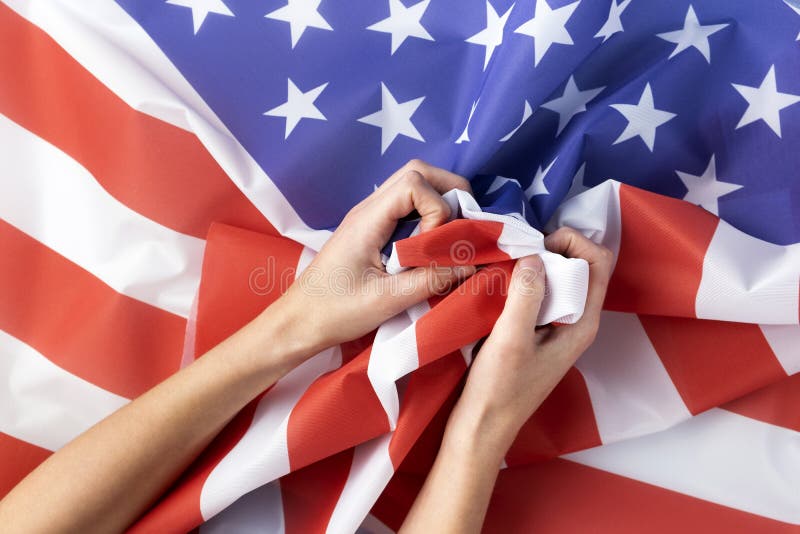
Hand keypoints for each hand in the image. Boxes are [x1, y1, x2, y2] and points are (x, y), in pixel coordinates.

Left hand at [277, 160, 474, 357]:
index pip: (414, 183)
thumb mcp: (386, 301)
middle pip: (417, 172)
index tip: (435, 244)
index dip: (437, 207)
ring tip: (451, 237)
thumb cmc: (334, 312)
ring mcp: (369, 217)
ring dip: (439, 203)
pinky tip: (432, 246)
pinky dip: (427, 216)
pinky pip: (406, 207)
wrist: (299, 321)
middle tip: (464, 225)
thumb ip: (430, 280)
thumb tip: (470, 265)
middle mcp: (369, 209)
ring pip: (412, 186)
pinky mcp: (372, 230)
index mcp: (368, 219)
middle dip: (449, 191)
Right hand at [446, 227, 613, 454]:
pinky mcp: (534, 331)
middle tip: (517, 256)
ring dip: (533, 265)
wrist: (481, 427)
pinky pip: (537, 293)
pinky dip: (521, 282)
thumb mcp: (511, 339)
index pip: (598, 262)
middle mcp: (575, 321)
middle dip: (551, 249)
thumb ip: (528, 295)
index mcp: (582, 323)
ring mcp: (555, 327)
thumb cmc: (499, 390)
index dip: (572, 243)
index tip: (536, 248)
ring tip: (504, 267)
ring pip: (556, 278)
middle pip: (579, 265)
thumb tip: (536, 254)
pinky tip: (497, 286)